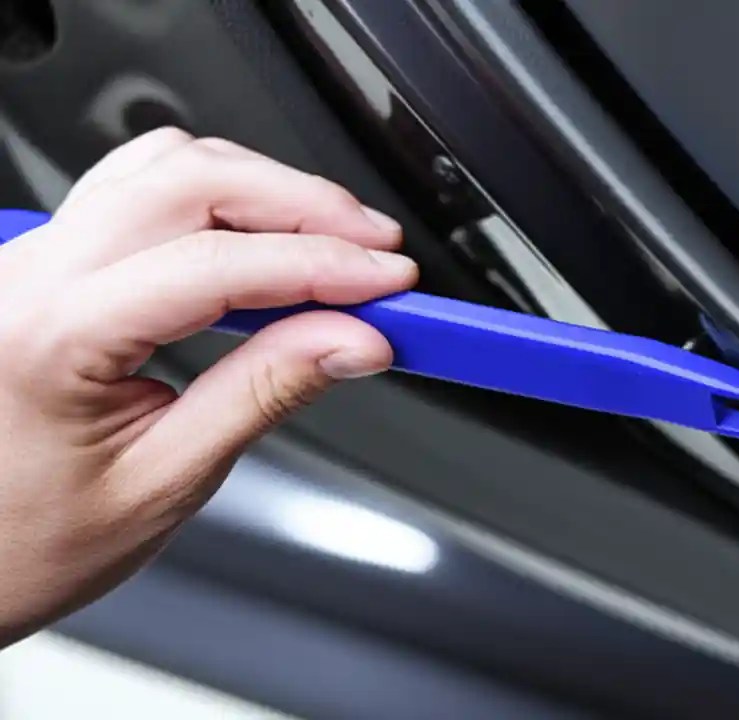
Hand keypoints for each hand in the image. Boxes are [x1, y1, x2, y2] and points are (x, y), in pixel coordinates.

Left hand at [0, 128, 417, 644]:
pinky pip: (140, 188)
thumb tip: (353, 341)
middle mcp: (31, 274)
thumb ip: (265, 393)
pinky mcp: (51, 261)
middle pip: (191, 179)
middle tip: (378, 252)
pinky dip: (219, 198)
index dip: (323, 265)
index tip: (391, 285)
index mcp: (51, 334)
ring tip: (333, 242)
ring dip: (264, 190)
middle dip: (303, 204)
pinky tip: (262, 240)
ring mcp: (34, 258)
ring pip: (166, 166)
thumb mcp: (165, 480)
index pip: (216, 265)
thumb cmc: (24, 540)